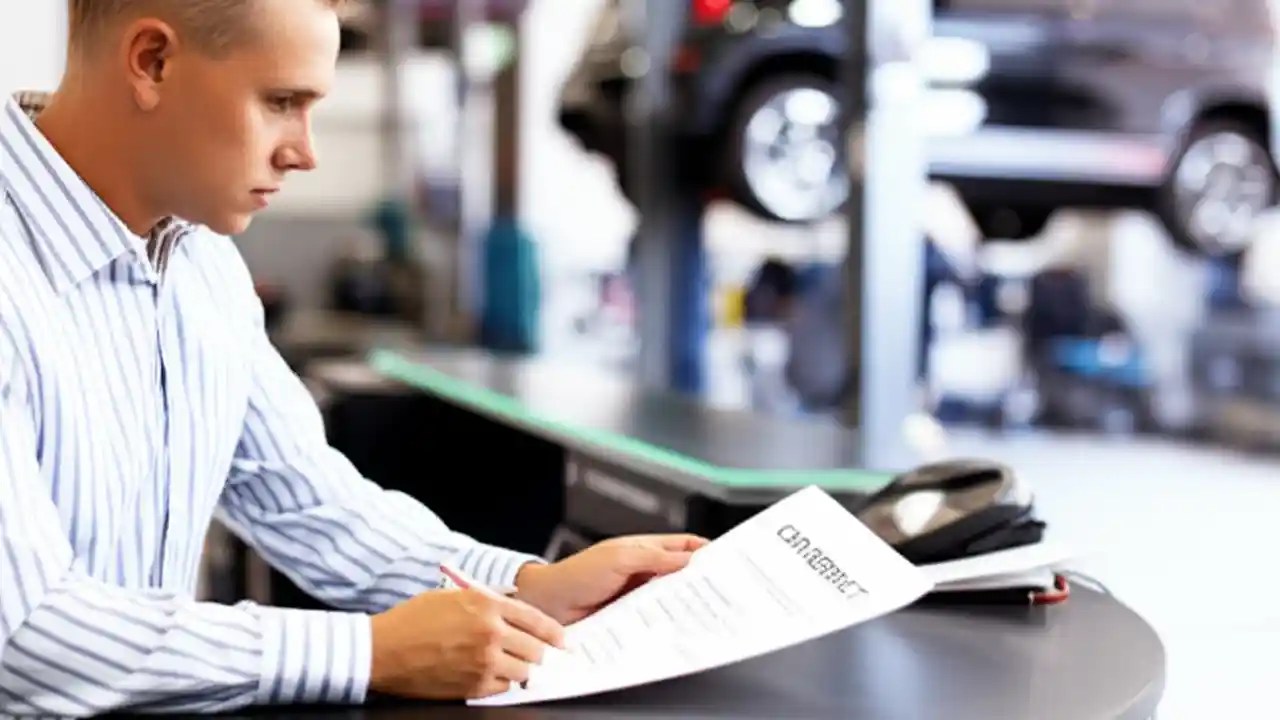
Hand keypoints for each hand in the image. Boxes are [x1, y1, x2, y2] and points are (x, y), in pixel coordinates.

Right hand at [369, 588, 565, 699]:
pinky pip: (504, 688)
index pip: (536, 619)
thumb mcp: (453, 595)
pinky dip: (503, 683)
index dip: (554, 632)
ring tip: (514, 665)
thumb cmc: (413, 619)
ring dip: (522, 669)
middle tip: (538, 654)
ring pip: (524, 671)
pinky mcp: (473, 686)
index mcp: (487, 605)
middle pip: (536, 648)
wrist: (385, 649)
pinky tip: (493, 675)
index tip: (562, 640)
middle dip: (540, 652)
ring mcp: (483, 662)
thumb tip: (512, 603)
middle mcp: (490, 633)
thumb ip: (487, 599)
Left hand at [515, 534, 708, 623]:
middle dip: (701, 580)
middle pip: (681, 573)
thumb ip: (654, 557)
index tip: (727, 558)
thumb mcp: (619, 558)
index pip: (682, 544)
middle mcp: (643, 571)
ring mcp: (638, 595)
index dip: (705, 549)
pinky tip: (679, 627)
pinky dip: (668, 621)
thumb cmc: (577, 574)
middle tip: (723, 589)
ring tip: (707, 611)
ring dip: (685, 603)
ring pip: (671, 598)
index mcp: (643, 548)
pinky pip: (656, 618)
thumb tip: (688, 559)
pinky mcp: (632, 617)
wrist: (549, 606)